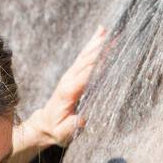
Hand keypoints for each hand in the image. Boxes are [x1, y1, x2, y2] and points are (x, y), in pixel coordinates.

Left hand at [22, 25, 109, 149]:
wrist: (45, 124)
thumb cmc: (56, 130)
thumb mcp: (63, 132)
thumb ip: (72, 125)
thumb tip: (83, 119)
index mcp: (68, 91)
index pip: (85, 75)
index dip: (98, 64)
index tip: (111, 55)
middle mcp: (69, 79)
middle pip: (87, 60)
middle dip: (101, 49)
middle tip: (118, 37)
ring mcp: (70, 74)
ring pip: (86, 54)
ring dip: (98, 42)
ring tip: (111, 30)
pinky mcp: (73, 73)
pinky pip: (84, 56)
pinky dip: (93, 43)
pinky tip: (101, 32)